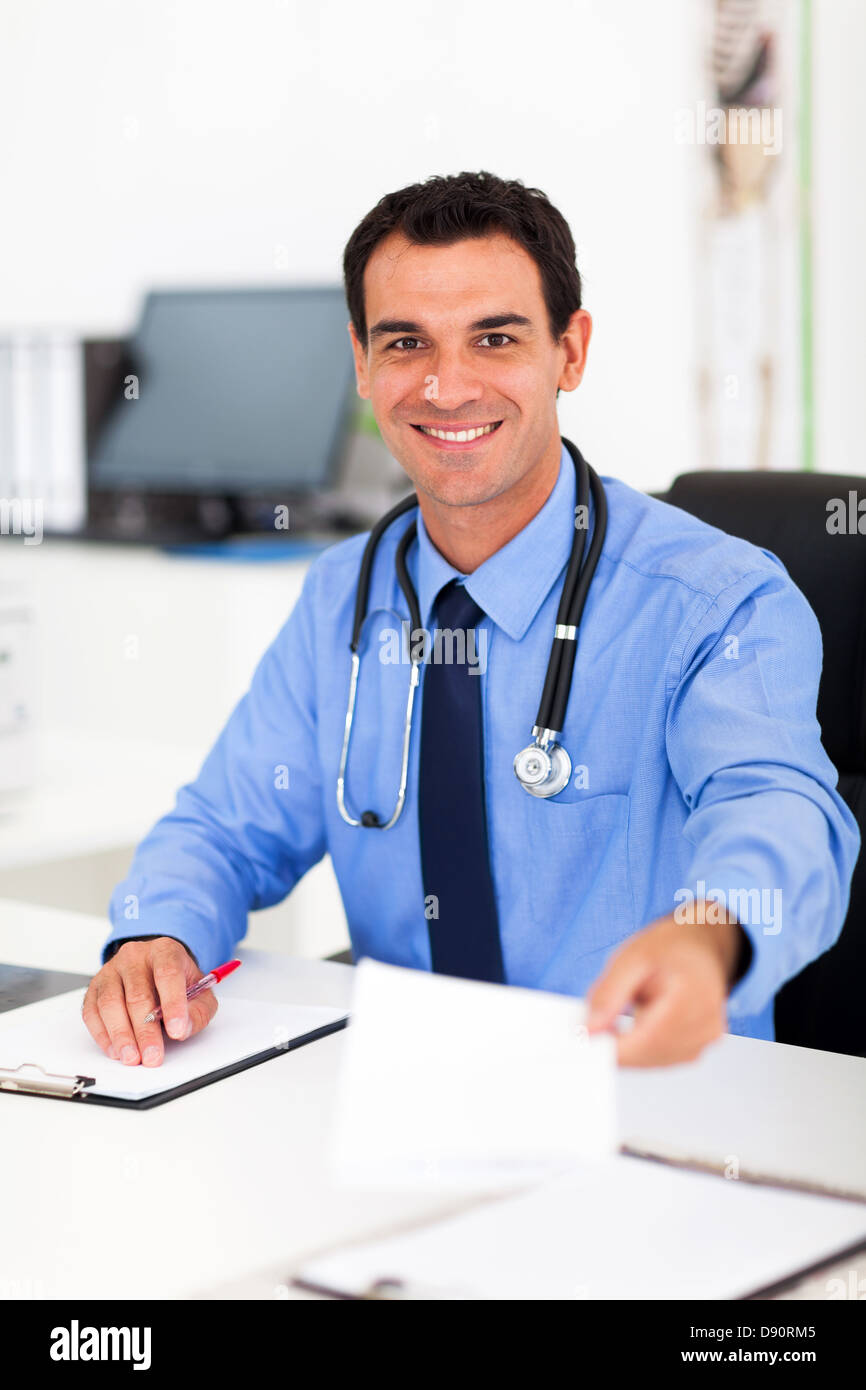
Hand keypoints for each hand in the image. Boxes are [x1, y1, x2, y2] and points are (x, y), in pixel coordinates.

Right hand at [81, 937, 217, 1067]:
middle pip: (138, 994)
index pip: (168, 973)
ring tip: (132, 1057)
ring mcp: (111, 970)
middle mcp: (135, 956)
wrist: (155, 969)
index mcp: (165, 951)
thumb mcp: (200, 993)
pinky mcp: (95, 987)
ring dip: (121, 1035)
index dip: (173, 1004)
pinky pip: (92, 1012)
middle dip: (145, 1031)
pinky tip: (115, 1050)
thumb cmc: (177, 982)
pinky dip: (102, 1035)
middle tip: (152, 1056)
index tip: (177, 1031)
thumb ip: (198, 1011)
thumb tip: (183, 1028)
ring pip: (110, 1003)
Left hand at [585, 911, 741, 1066]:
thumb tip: (591, 1028)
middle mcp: (707, 1025)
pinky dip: (643, 1047)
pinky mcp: (700, 1046)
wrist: (701, 946)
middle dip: (616, 1044)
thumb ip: (609, 993)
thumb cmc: (671, 946)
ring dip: (630, 1046)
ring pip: (653, 1061)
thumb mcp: (632, 956)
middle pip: (649, 1055)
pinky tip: (640, 1021)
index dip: (612, 1047)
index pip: (648, 1041)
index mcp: (694, 998)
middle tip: (595, 1021)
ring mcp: (707, 1039)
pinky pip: (662, 1058)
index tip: (584, 1038)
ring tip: (625, 1011)